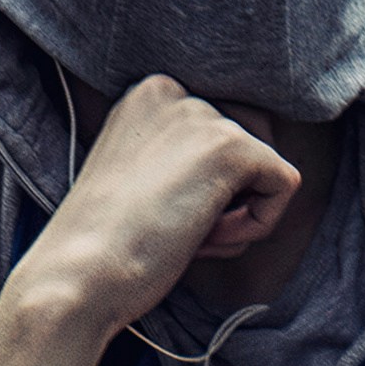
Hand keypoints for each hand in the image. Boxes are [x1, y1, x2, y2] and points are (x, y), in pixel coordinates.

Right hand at [4, 75, 300, 333]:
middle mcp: (175, 91)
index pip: (219, 130)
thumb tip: (261, 168)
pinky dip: (258, 224)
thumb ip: (189, 159)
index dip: (205, 186)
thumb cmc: (106, 246)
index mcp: (148, 95)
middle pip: (249, 144)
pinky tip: (205, 237)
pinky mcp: (232, 146)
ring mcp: (203, 115)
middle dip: (227, 196)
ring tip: (185, 233)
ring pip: (266, 167)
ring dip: (238, 214)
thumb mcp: (145, 179)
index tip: (157, 213)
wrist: (79, 274)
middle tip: (175, 227)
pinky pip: (285, 184)